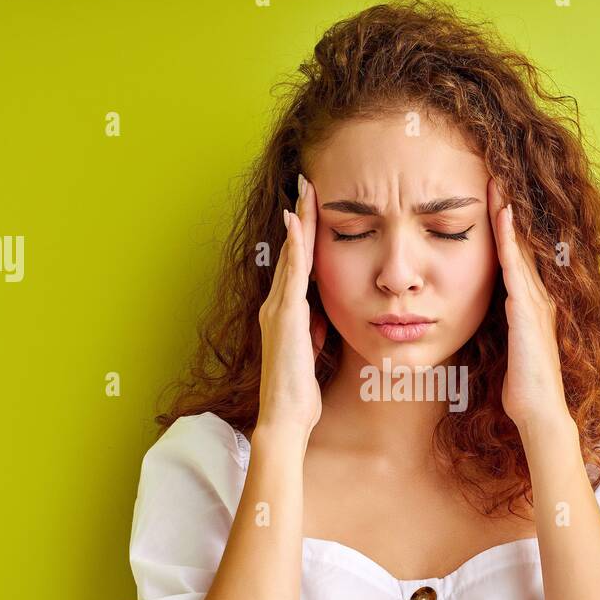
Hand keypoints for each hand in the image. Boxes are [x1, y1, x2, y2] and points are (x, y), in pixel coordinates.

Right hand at [257, 173, 327, 438]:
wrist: (285, 415)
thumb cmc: (299, 389)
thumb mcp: (312, 351)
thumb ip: (314, 331)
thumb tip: (322, 317)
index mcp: (285, 313)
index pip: (297, 265)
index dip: (303, 235)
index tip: (311, 208)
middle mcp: (277, 305)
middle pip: (292, 252)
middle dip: (299, 217)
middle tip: (305, 184)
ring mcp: (279, 309)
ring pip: (292, 256)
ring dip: (298, 222)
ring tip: (304, 191)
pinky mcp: (285, 316)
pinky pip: (292, 274)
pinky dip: (295, 247)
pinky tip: (298, 224)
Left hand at [488, 176, 568, 439]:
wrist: (538, 410)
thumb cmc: (521, 386)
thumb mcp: (507, 348)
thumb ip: (501, 327)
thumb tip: (485, 316)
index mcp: (531, 303)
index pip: (516, 254)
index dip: (505, 225)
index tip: (491, 196)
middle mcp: (538, 295)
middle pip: (521, 241)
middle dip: (508, 207)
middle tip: (496, 173)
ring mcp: (535, 300)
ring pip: (520, 245)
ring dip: (508, 212)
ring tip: (498, 181)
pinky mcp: (527, 309)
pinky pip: (515, 264)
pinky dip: (508, 238)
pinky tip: (501, 215)